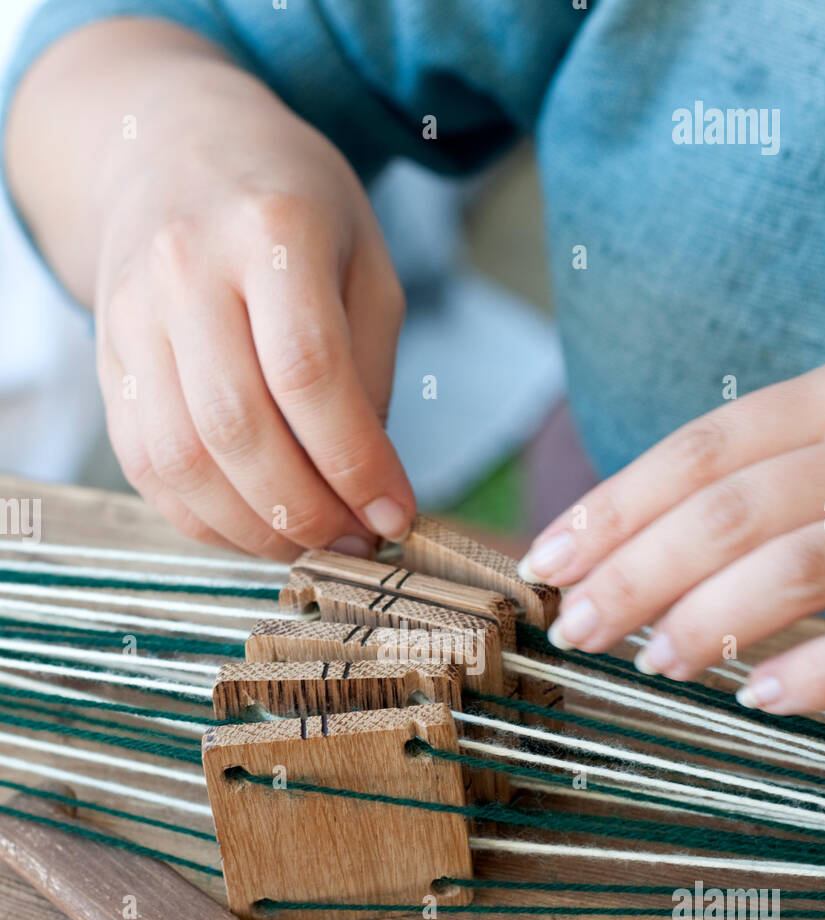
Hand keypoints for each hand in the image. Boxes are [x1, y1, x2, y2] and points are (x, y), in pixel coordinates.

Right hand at [9, 22, 412, 557]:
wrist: (171, 148)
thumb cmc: (290, 209)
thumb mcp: (364, 261)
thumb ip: (370, 370)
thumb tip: (366, 487)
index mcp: (271, 229)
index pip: (308, 371)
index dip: (354, 463)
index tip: (394, 516)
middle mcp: (186, 268)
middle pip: (237, 426)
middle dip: (305, 511)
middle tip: (353, 541)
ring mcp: (133, 315)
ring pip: (181, 459)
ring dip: (251, 529)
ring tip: (307, 542)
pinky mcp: (107, 360)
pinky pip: (145, 466)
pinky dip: (202, 518)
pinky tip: (252, 527)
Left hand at [518, 356, 824, 714]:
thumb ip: (770, 478)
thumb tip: (632, 549)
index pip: (705, 447)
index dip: (615, 504)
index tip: (546, 558)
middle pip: (731, 506)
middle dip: (637, 571)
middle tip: (575, 628)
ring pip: (800, 559)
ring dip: (709, 617)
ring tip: (652, 663)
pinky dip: (822, 669)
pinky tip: (760, 698)